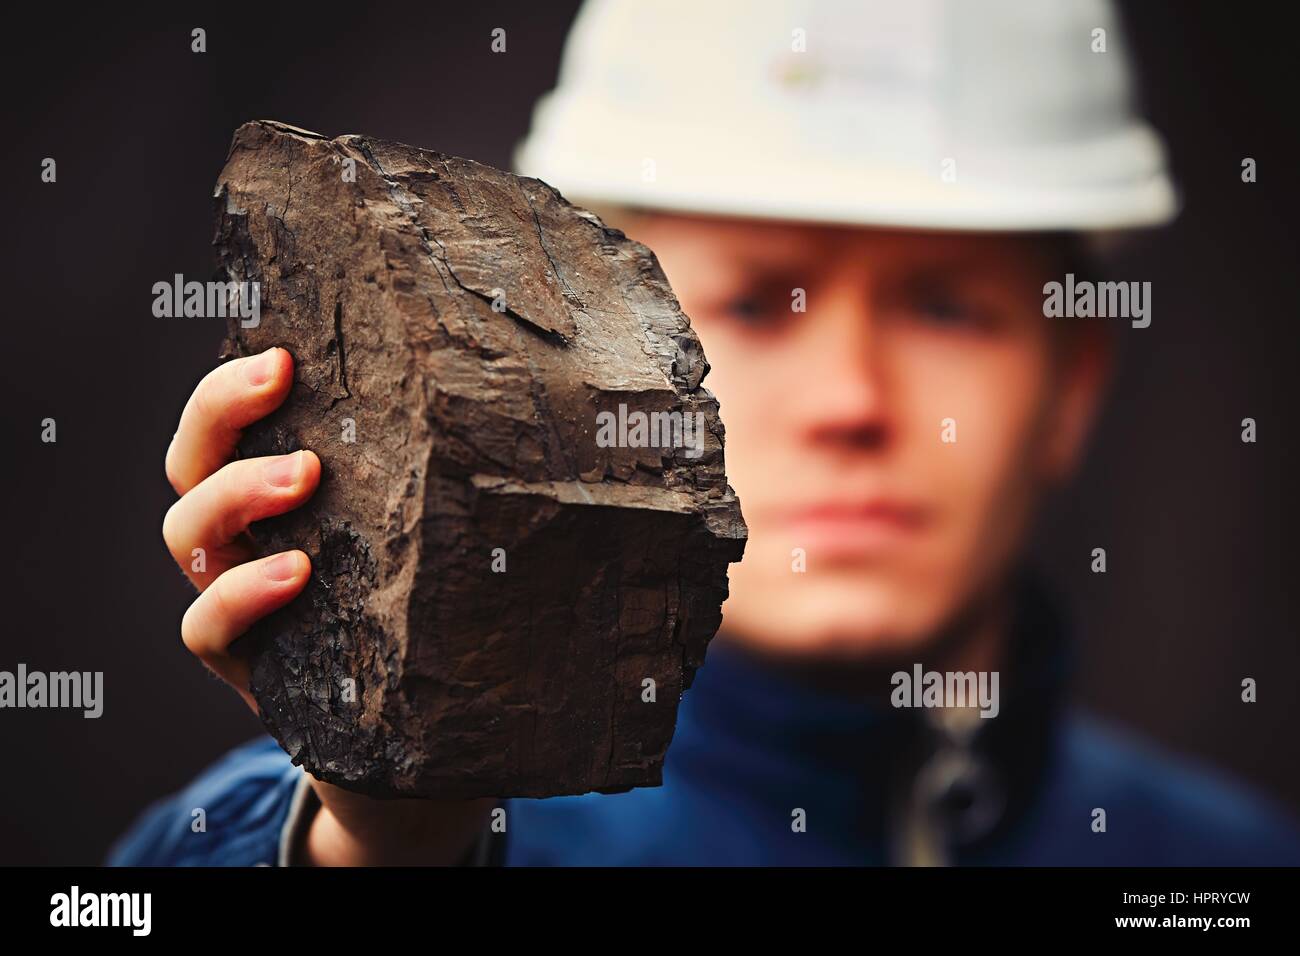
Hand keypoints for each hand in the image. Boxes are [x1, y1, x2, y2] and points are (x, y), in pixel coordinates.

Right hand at [162, 347, 492, 863]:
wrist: (434, 748)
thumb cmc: (448, 620)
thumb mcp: (448, 538)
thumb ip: (470, 479)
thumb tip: (561, 402)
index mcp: (289, 493)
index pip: (235, 421)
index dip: (238, 382)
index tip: (287, 351)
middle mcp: (250, 537)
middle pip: (193, 461)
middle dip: (223, 413)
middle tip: (279, 383)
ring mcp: (242, 602)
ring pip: (187, 534)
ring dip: (234, 496)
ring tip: (303, 479)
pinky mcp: (251, 668)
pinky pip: (205, 627)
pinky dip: (239, 595)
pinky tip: (296, 576)